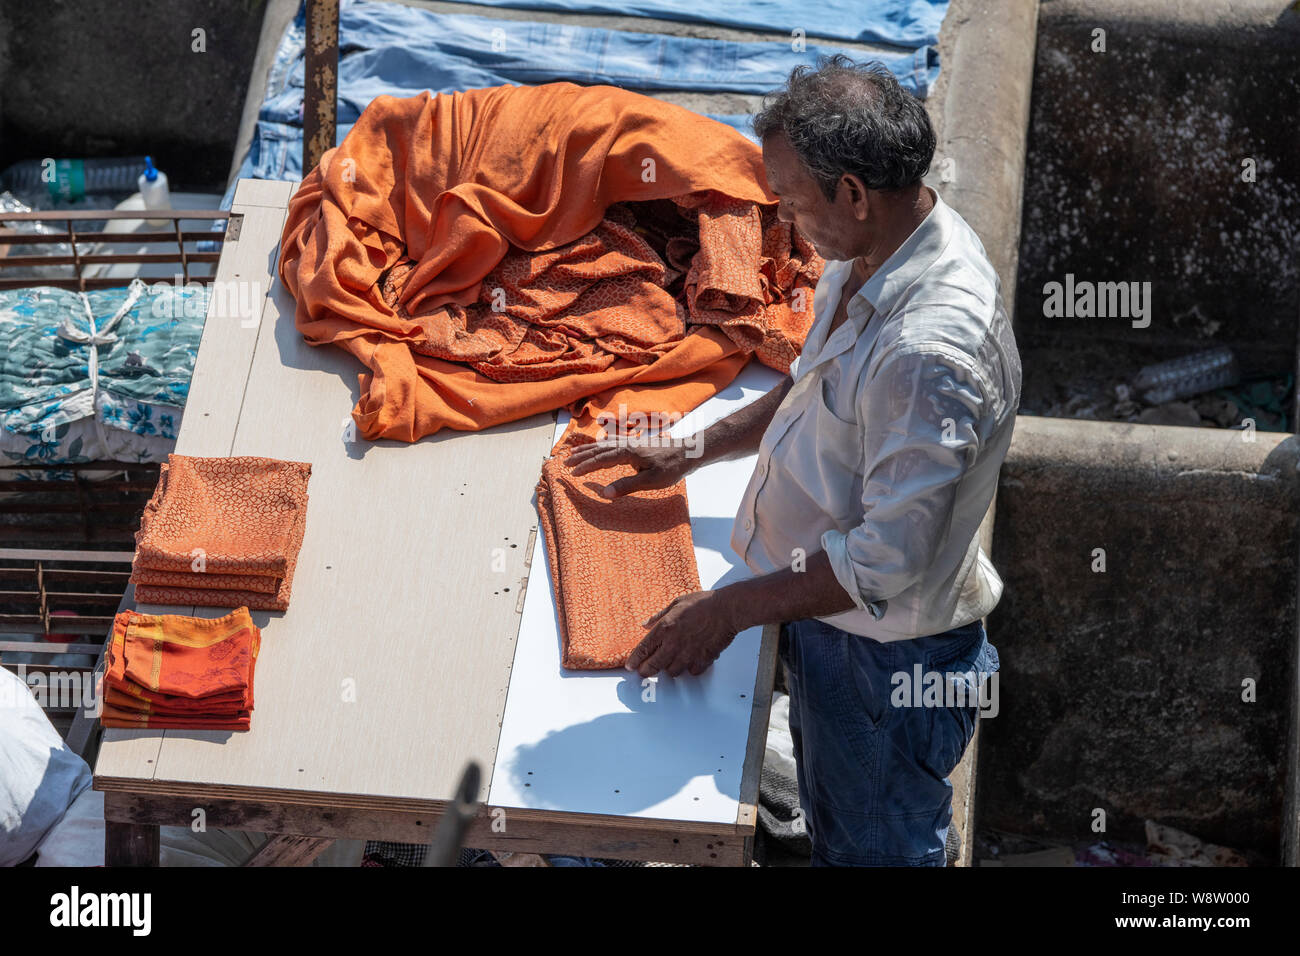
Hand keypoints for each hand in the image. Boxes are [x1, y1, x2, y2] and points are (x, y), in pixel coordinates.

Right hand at [565, 438, 691, 498]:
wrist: (688, 452)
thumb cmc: (671, 467)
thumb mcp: (650, 481)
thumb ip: (626, 486)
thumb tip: (605, 494)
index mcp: (627, 452)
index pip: (600, 459)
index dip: (585, 467)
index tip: (571, 473)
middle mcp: (626, 444)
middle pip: (598, 450)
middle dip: (581, 456)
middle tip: (564, 462)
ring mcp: (631, 443)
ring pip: (604, 445)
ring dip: (588, 450)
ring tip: (574, 453)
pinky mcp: (636, 445)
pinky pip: (612, 444)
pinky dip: (600, 446)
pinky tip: (598, 448)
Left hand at [625, 590, 738, 677]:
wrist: (726, 609)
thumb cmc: (704, 603)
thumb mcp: (676, 603)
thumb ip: (658, 616)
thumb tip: (645, 624)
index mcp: (665, 628)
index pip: (643, 649)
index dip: (634, 660)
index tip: (631, 666)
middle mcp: (674, 644)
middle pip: (653, 666)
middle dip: (646, 670)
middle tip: (644, 671)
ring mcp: (688, 654)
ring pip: (671, 672)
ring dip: (669, 669)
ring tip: (670, 662)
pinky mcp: (702, 660)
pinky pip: (691, 672)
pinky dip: (689, 669)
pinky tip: (690, 661)